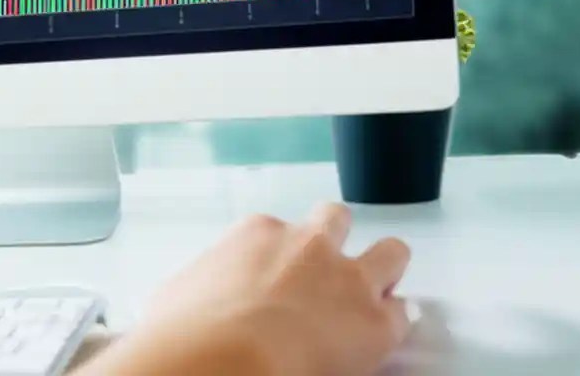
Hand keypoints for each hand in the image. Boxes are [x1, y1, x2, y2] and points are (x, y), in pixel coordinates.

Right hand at [81, 203, 410, 375]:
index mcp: (258, 234)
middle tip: (327, 270)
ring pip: (391, 252)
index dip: (280, 254)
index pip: (278, 229)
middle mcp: (308, 245)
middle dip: (337, 240)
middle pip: (337, 221)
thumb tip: (186, 304)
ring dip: (384, 269)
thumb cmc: (189, 331)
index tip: (273, 275)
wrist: (221, 360)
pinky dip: (393, 324)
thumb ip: (198, 286)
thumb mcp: (176, 294)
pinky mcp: (376, 322)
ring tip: (374, 292)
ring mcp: (347, 280)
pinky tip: (377, 338)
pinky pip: (402, 314)